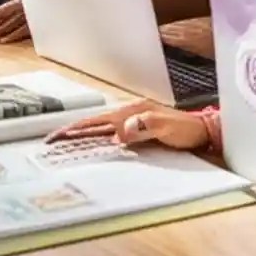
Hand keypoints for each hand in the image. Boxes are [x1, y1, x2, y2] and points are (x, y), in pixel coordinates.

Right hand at [46, 100, 208, 149]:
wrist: (203, 131)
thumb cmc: (186, 130)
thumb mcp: (166, 127)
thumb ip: (144, 126)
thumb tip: (122, 130)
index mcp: (130, 112)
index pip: (97, 121)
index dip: (76, 128)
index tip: (59, 135)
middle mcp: (128, 114)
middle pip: (93, 123)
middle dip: (72, 130)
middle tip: (52, 140)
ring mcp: (132, 121)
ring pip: (100, 127)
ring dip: (82, 133)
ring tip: (65, 140)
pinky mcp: (137, 129)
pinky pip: (111, 133)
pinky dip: (97, 137)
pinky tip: (93, 142)